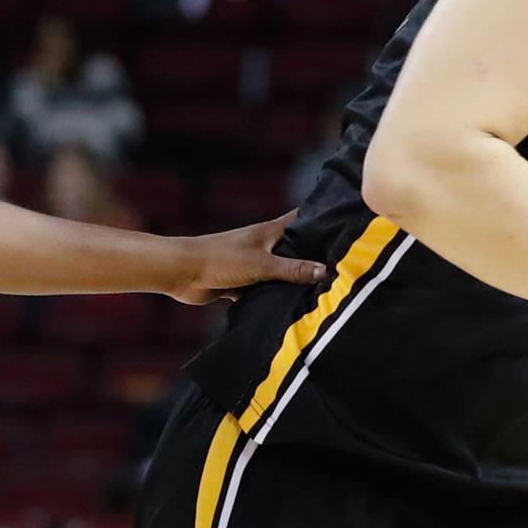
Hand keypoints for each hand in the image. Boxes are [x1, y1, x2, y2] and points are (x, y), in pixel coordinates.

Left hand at [168, 211, 327, 304]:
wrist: (183, 273)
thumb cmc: (221, 259)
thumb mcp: (262, 264)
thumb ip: (293, 269)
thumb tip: (325, 271)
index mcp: (271, 232)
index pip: (301, 220)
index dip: (320, 219)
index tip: (343, 222)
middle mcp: (265, 245)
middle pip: (295, 249)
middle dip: (314, 257)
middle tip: (343, 264)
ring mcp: (254, 264)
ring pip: (281, 272)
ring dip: (295, 281)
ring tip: (325, 290)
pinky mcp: (244, 283)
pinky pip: (267, 290)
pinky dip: (276, 297)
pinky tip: (293, 308)